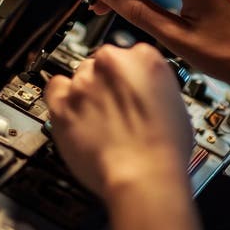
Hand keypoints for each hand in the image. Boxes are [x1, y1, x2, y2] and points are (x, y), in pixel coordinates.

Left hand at [45, 43, 192, 200]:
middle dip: (106, 83)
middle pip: (101, 63)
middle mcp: (111, 63)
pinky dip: (60, 98)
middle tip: (113, 108)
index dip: (129, 75)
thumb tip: (144, 88)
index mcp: (144, 59)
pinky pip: (54, 87)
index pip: (131, 53)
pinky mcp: (62, 101)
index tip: (127, 88)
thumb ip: (153, 84)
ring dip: (85, 92)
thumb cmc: (163, 150)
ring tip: (96, 118)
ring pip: (78, 75)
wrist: (142, 177)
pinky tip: (72, 112)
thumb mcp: (176, 104)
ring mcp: (83, 82)